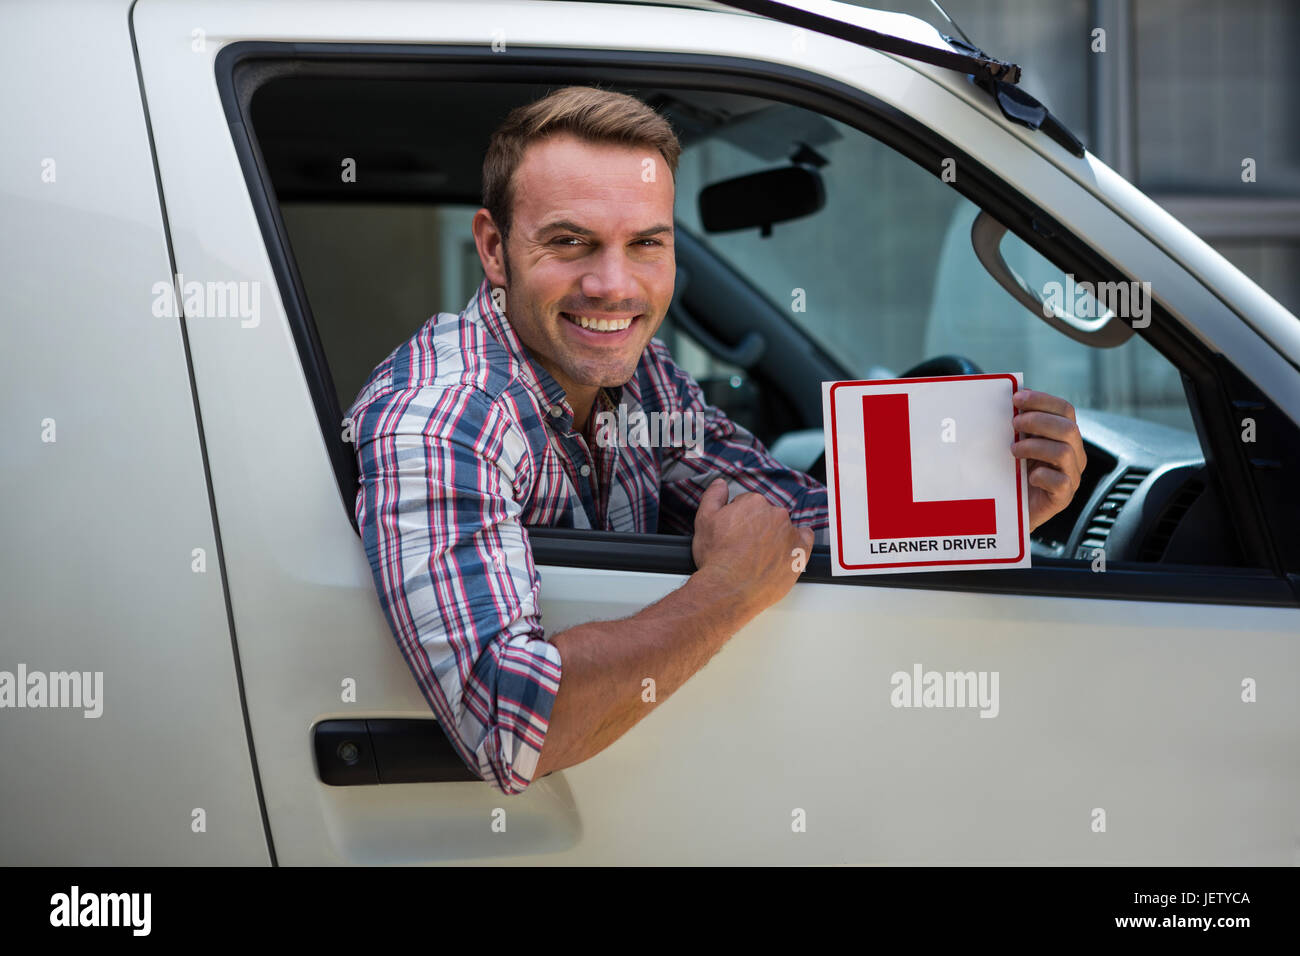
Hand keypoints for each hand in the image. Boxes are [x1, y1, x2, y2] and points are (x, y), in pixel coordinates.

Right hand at [692, 477, 813, 613]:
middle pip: (767, 515)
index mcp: (753, 503)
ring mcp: (790, 533)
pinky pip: (805, 539)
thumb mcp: (704, 520)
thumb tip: (720, 484)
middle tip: (744, 546)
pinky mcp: (800, 552)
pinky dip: (798, 542)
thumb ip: (713, 497)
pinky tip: (786, 550)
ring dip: (775, 536)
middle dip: (757, 527)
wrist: (728, 589)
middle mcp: (775, 514)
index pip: (749, 504)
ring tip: (759, 556)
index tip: (734, 533)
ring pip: (783, 528)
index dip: (739, 519)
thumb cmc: (716, 558)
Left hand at [1011, 388, 1086, 530]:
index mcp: (1065, 437)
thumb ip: (1022, 424)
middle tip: (1014, 423)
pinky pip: (1060, 482)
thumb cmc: (1016, 473)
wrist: (1011, 510)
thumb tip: (1013, 398)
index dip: (1042, 400)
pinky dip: (1042, 476)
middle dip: (1038, 421)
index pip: (1065, 410)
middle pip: (1068, 428)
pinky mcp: (1063, 497)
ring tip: (1014, 450)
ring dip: (1035, 446)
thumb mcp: (1019, 443)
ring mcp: (1071, 476)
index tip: (1017, 398)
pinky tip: (1028, 476)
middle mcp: (1074, 455)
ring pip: (1065, 452)